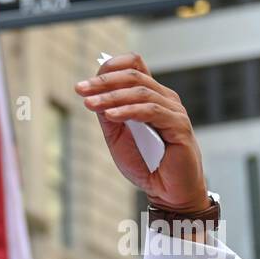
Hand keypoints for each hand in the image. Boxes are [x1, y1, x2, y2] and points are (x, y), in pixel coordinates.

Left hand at [75, 53, 208, 212]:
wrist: (169, 192)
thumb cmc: (146, 164)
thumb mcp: (118, 138)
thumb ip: (109, 117)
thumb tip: (92, 96)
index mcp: (151, 96)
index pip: (134, 66)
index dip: (110, 68)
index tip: (84, 84)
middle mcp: (165, 98)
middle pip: (134, 76)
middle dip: (103, 82)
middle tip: (80, 89)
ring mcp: (173, 111)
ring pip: (140, 92)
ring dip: (111, 97)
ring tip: (88, 104)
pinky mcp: (179, 126)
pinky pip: (151, 112)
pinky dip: (128, 111)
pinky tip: (110, 116)